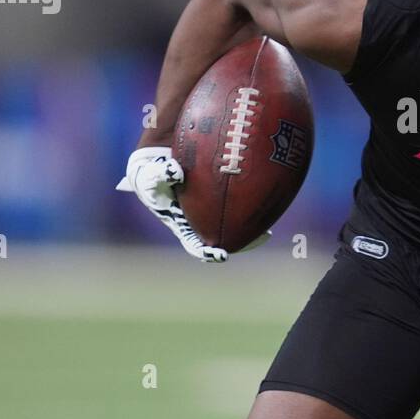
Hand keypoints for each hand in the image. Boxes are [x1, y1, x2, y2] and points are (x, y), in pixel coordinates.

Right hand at [115, 146, 269, 260]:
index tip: (221, 255)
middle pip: (224, 237)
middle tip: (262, 238)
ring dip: (251, 228)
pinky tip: (269, 198)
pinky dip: (251, 203)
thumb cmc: (152, 174)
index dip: (208, 251)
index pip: (196, 244)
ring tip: (268, 230)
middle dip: (242, 242)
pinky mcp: (219, 197)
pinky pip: (239, 203)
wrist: (157, 163)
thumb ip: (160, 175)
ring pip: (235, 223)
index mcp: (183, 225)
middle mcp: (199, 222)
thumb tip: (175, 172)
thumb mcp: (151, 175)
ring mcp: (210, 210)